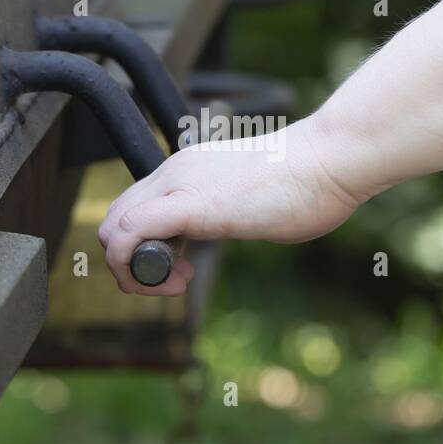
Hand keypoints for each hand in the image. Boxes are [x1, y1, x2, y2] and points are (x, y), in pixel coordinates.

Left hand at [97, 116, 363, 294]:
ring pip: (113, 228)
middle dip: (131, 263)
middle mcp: (175, 171)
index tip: (181, 268)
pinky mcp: (191, 205)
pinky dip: (134, 266)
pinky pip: (130, 234)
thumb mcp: (255, 196)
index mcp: (188, 168)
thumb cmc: (308, 181)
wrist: (329, 159)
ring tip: (177, 283)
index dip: (142, 247)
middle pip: (114, 219)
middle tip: (175, 281)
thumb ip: (232, 208)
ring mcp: (178, 185)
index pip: (135, 207)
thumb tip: (237, 222)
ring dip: (132, 270)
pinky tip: (179, 281)